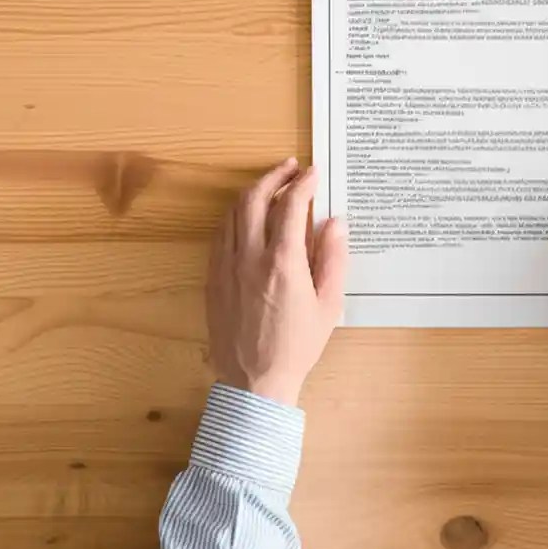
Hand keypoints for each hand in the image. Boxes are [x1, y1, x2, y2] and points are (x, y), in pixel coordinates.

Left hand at [205, 158, 347, 405]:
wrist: (255, 379)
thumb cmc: (297, 346)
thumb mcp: (328, 305)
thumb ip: (332, 259)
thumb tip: (334, 223)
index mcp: (283, 263)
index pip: (291, 207)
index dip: (303, 184)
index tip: (313, 174)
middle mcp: (249, 258)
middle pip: (254, 199)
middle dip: (273, 177)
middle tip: (289, 168)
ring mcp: (226, 267)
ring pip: (232, 214)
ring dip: (251, 194)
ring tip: (270, 187)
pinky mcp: (213, 278)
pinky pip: (220, 235)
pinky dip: (235, 218)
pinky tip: (247, 218)